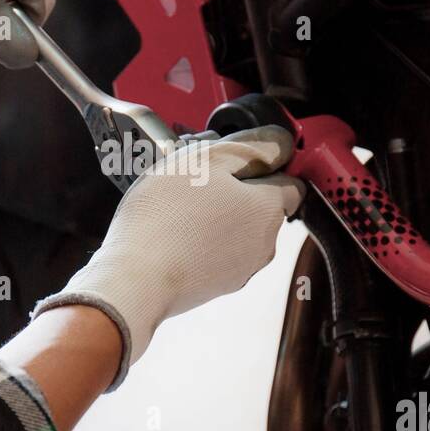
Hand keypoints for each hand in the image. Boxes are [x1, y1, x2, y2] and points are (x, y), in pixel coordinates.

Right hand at [32, 126, 306, 388]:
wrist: (137, 278)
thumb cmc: (167, 216)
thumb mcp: (207, 159)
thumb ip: (251, 147)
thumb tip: (280, 144)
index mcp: (269, 209)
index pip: (292, 181)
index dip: (268, 164)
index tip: (239, 158)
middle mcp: (265, 244)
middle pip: (263, 205)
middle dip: (238, 189)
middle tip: (200, 179)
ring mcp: (243, 270)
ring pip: (240, 230)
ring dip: (220, 215)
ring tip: (182, 206)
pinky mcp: (219, 286)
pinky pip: (220, 253)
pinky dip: (205, 241)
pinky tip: (176, 232)